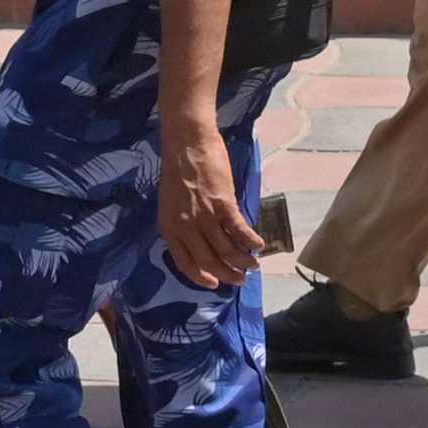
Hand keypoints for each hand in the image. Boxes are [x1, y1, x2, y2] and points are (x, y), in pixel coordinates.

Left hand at [162, 115, 260, 291]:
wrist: (187, 142)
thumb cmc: (178, 169)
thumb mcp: (171, 203)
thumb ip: (182, 223)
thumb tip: (200, 239)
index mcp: (169, 228)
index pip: (184, 262)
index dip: (200, 277)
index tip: (214, 284)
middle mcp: (185, 227)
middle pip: (208, 260)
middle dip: (226, 274)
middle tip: (240, 280)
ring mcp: (204, 216)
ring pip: (226, 250)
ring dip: (242, 261)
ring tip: (253, 266)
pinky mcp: (223, 204)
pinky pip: (239, 231)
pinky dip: (251, 241)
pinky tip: (259, 245)